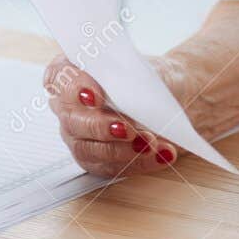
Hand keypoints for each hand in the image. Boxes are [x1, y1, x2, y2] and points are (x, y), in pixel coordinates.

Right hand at [43, 53, 185, 178]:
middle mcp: (72, 105)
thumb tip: (124, 91)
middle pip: (72, 120)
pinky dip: (138, 163)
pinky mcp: (97, 160)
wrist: (178, 99)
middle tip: (128, 130)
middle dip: (101, 127)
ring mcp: (81, 135)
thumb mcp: (151, 71)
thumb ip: (132, 77)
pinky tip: (160, 155)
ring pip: (88, 149)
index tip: (94, 95)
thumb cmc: (156, 80)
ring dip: (121, 150)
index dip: (72, 87)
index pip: (60, 76)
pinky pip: (109, 167)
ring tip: (150, 144)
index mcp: (78, 72)